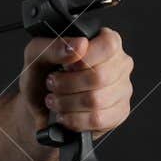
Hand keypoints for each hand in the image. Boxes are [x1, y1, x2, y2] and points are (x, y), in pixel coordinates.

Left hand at [19, 28, 133, 136]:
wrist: (38, 104)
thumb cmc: (43, 75)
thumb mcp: (38, 55)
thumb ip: (55, 47)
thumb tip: (79, 45)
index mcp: (106, 40)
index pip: (107, 46)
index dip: (82, 60)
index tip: (63, 67)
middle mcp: (120, 63)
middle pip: (100, 77)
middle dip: (67, 85)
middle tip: (52, 84)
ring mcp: (123, 89)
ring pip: (97, 101)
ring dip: (67, 103)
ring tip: (55, 100)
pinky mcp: (119, 112)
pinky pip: (98, 119)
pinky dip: (74, 120)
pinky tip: (65, 115)